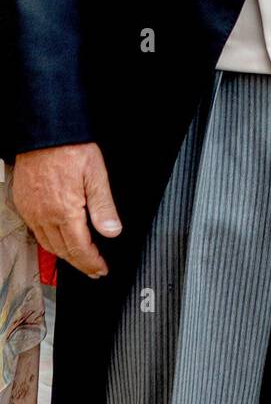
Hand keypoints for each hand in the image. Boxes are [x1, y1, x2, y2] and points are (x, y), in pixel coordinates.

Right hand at [10, 143, 121, 277]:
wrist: (44, 134)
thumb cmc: (71, 149)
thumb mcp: (96, 174)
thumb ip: (104, 206)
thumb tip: (112, 232)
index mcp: (65, 210)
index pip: (79, 248)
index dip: (91, 262)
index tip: (101, 269)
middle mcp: (45, 215)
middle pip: (63, 251)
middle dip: (80, 263)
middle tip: (93, 270)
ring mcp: (31, 211)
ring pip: (48, 244)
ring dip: (64, 256)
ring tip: (79, 259)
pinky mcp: (24, 204)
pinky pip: (36, 232)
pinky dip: (49, 242)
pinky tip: (59, 240)